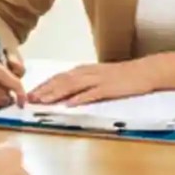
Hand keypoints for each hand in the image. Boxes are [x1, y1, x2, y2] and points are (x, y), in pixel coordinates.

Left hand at [28, 60, 155, 105]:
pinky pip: (91, 93)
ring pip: (72, 86)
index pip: (59, 77)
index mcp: (84, 70)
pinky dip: (79, 98)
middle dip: (45, 90)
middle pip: (62, 80)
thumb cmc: (122, 76)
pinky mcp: (109, 88)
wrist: (144, 71)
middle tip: (30, 99)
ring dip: (56, 93)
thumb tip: (65, 93)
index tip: (30, 94)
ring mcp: (98, 80)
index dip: (44, 85)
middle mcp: (88, 73)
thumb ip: (82, 83)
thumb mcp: (98, 76)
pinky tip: (69, 104)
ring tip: (43, 101)